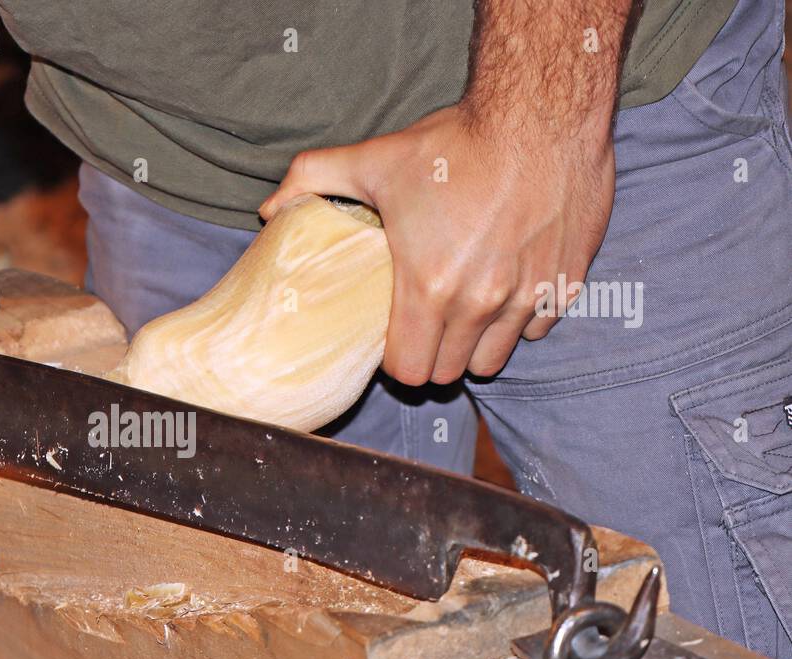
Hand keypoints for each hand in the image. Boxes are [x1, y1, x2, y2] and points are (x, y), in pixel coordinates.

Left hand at [259, 102, 615, 384]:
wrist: (542, 112)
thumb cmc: (457, 142)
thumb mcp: (375, 160)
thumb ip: (313, 181)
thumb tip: (269, 210)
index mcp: (428, 287)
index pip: (408, 370)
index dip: (397, 362)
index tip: (395, 341)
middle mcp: (479, 303)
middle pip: (449, 372)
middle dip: (434, 356)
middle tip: (426, 326)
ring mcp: (527, 298)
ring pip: (493, 359)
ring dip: (475, 344)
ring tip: (463, 313)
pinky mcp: (564, 284)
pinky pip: (536, 329)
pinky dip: (519, 319)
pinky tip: (505, 287)